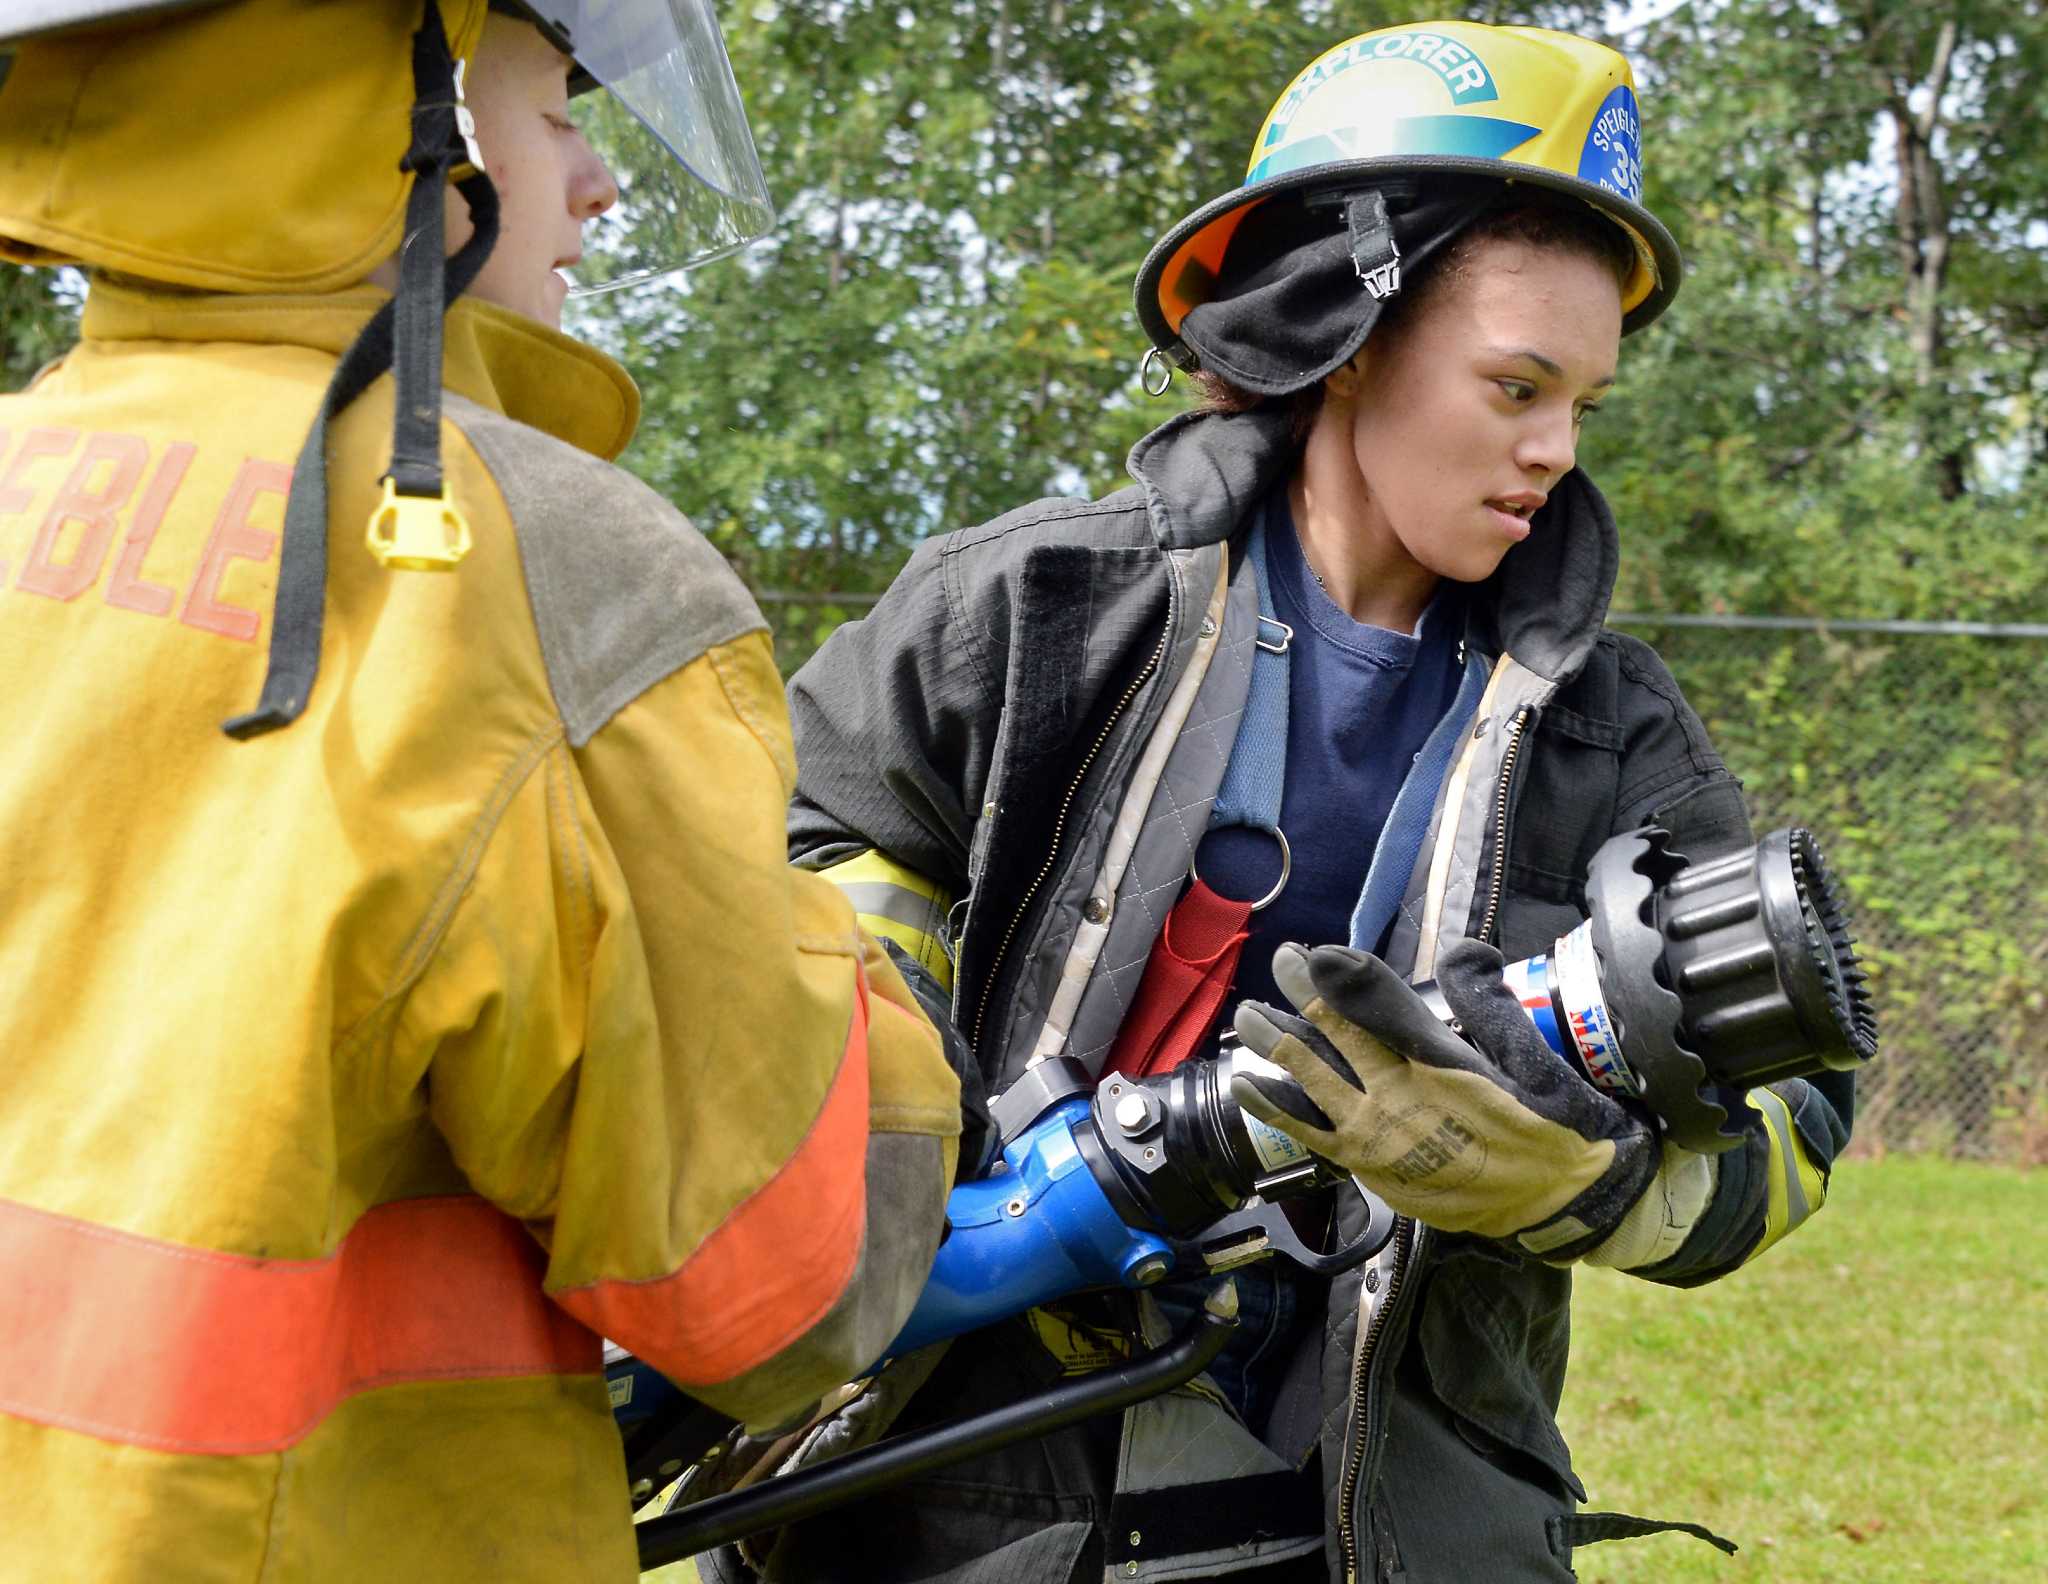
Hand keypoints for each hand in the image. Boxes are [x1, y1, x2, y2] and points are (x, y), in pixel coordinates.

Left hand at [1230, 939, 1657, 1258]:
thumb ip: (1488, 1002)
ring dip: (1276, 1049)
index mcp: (1439, 1068)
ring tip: (1247, 1019)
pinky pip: (1314, 1136)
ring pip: (1312, 1088)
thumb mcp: (1532, 1058)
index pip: (1377, 1009)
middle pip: (1333, 1042)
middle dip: (1302, 999)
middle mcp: (1400, 1104)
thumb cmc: (1551, 1126)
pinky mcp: (1374, 1173)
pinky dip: (1279, 1110)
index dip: (1342, 978)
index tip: (1316, 954)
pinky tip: (1251, 1088)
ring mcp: (1380, 1142)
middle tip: (1282, 963)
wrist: (1560, 1206)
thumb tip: (1464, 951)